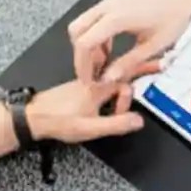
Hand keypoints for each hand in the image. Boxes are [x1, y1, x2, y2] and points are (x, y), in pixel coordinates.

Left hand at [26, 76, 151, 143]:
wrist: (33, 117)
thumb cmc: (57, 121)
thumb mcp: (89, 128)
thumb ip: (115, 124)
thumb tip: (137, 121)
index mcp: (96, 88)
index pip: (124, 85)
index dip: (127, 100)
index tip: (122, 114)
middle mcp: (92, 81)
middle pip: (121, 71)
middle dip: (140, 67)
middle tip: (158, 63)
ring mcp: (85, 83)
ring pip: (111, 73)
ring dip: (127, 72)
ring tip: (141, 67)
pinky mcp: (79, 88)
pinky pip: (102, 77)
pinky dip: (113, 77)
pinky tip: (113, 83)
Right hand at [68, 0, 190, 85]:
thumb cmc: (173, 13)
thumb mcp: (153, 45)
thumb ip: (128, 63)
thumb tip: (110, 77)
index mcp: (116, 18)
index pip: (84, 43)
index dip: (83, 65)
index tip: (90, 79)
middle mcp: (108, 7)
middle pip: (76, 32)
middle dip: (81, 55)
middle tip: (94, 72)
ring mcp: (110, 2)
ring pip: (83, 24)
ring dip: (88, 45)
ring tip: (104, 63)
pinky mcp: (114, 1)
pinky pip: (94, 19)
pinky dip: (95, 35)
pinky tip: (110, 48)